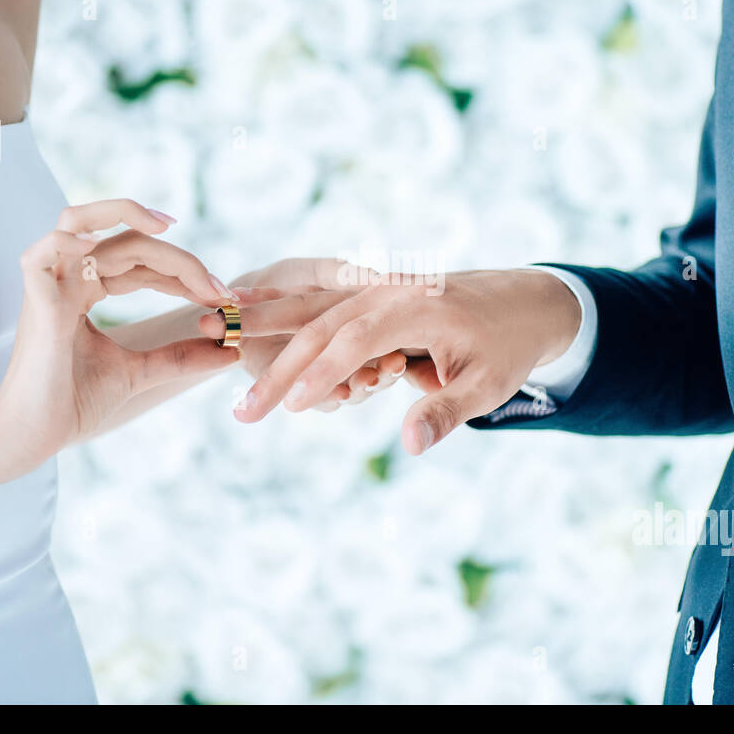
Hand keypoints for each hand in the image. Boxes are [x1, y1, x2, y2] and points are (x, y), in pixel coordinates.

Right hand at [0, 199, 239, 472]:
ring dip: (123, 213)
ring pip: (82, 223)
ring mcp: (48, 285)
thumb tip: (231, 350)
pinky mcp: (35, 301)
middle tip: (217, 289)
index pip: (141, 260)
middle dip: (178, 259)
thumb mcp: (140, 372)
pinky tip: (103, 247)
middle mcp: (66, 278)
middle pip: (125, 240)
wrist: (35, 436)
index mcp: (86, 289)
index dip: (185, 272)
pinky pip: (42, 251)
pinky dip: (69, 239)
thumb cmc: (74, 403)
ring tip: (168, 227)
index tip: (223, 296)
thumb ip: (181, 357)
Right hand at [230, 269, 580, 453]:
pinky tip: (241, 309)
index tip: (289, 406)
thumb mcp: (486, 385)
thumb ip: (445, 412)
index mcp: (415, 306)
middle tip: (241, 407)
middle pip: (320, 324)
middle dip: (276, 363)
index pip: (356, 339)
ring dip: (262, 321)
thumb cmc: (505, 347)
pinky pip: (317, 300)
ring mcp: (373, 287)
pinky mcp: (366, 291)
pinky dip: (279, 305)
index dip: (321, 373)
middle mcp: (386, 290)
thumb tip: (408, 446)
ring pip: (309, 305)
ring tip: (210, 332)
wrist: (523, 299)